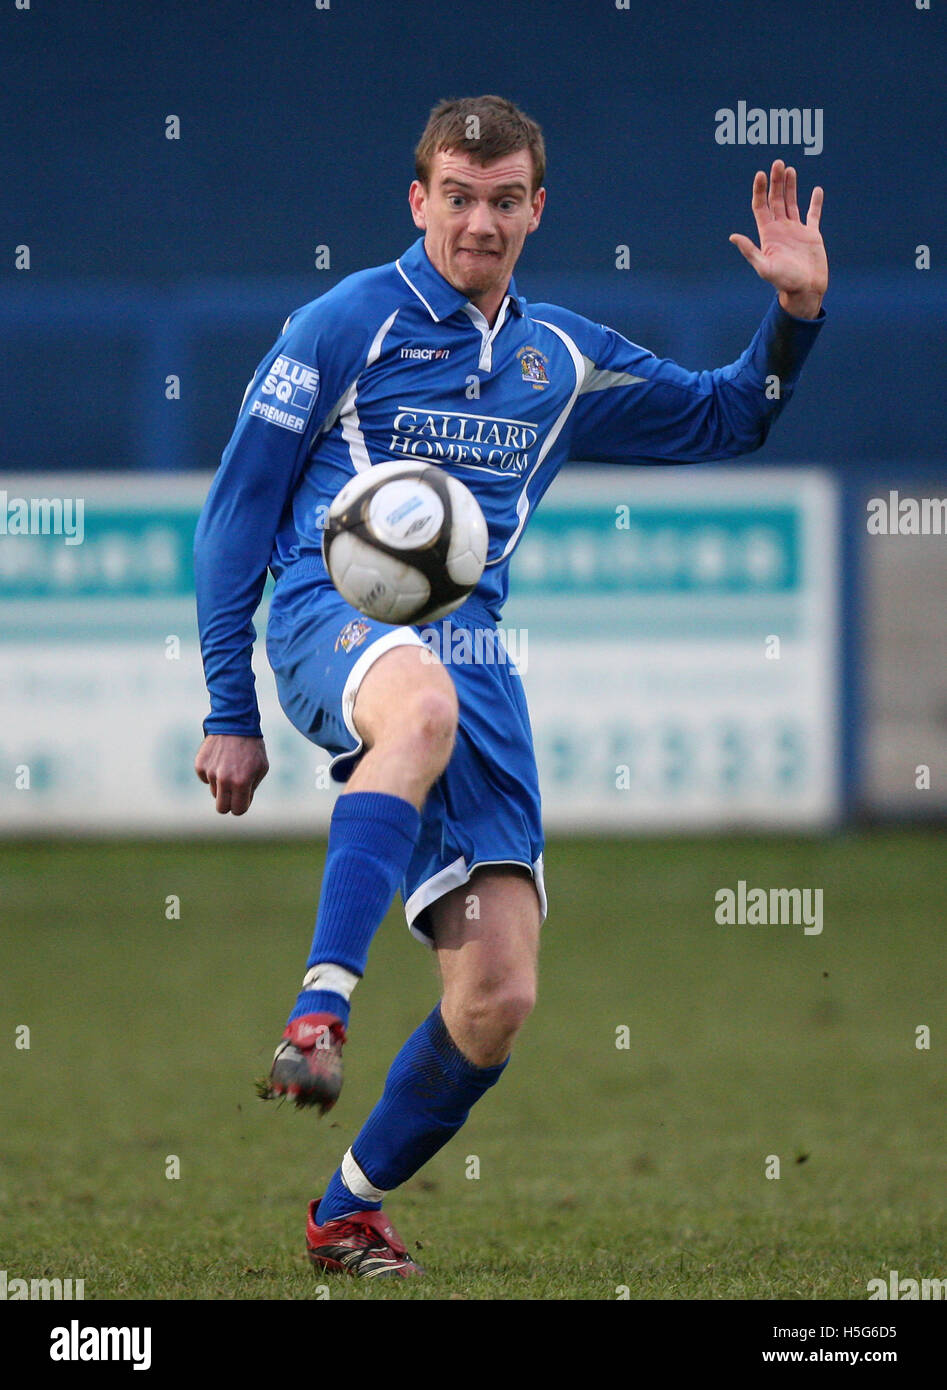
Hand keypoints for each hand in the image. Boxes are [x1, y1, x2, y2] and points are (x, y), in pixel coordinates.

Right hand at [194, 734, 268, 814]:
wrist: (235, 723)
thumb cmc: (252, 747)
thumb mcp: (261, 768)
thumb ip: (251, 788)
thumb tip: (241, 803)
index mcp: (241, 782)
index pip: (238, 810)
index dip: (241, 807)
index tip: (242, 801)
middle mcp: (224, 780)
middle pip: (222, 808)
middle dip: (228, 804)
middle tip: (233, 794)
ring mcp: (210, 772)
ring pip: (214, 792)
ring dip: (221, 785)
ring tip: (229, 766)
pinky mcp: (200, 765)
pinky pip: (205, 778)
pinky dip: (211, 773)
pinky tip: (219, 759)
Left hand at [729, 159, 826, 318]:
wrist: (805, 291)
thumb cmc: (784, 282)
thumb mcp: (764, 267)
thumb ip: (750, 251)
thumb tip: (733, 237)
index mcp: (768, 234)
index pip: (761, 206)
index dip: (760, 190)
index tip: (761, 174)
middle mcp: (780, 229)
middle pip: (776, 200)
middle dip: (776, 182)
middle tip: (777, 163)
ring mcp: (796, 231)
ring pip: (792, 203)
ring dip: (791, 186)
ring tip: (789, 169)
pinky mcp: (812, 235)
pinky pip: (813, 214)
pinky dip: (815, 202)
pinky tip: (816, 190)